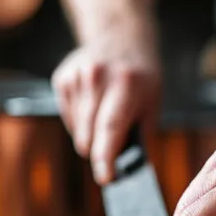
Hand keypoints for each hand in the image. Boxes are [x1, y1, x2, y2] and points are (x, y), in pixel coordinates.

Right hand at [52, 30, 160, 184]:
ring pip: (77, 131)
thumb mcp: (152, 104)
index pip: (110, 128)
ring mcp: (76, 77)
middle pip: (89, 134)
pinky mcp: (62, 78)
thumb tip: (128, 170)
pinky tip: (93, 104)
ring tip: (106, 115)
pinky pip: (68, 118)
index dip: (105, 157)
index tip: (105, 178)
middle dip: (99, 152)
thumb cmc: (142, 79)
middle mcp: (97, 78)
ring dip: (90, 136)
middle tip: (113, 149)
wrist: (121, 37)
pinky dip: (81, 122)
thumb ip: (140, 136)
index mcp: (125, 85)